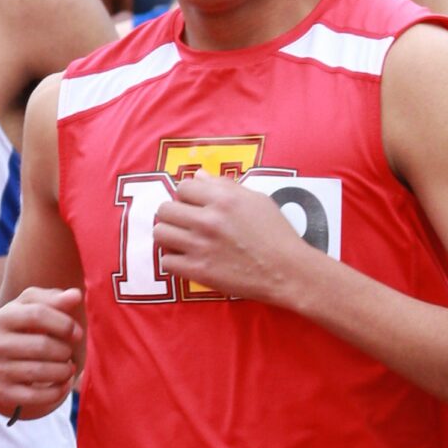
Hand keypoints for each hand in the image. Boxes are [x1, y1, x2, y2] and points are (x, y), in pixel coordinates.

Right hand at [0, 287, 84, 420]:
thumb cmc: (22, 326)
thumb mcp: (34, 307)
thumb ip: (55, 299)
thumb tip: (75, 295)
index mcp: (3, 317)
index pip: (37, 314)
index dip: (63, 323)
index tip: (77, 333)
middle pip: (41, 345)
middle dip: (64, 350)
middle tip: (69, 352)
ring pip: (39, 372)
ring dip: (63, 371)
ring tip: (68, 367)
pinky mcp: (2, 392)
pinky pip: (35, 397)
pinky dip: (56, 392)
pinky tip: (63, 383)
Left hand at [154, 172, 311, 304]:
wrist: (287, 272)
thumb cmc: (277, 234)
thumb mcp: (257, 200)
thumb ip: (225, 186)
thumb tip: (198, 176)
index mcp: (224, 199)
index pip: (183, 187)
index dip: (188, 196)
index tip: (195, 205)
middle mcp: (208, 220)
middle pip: (165, 209)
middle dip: (173, 215)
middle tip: (186, 223)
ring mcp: (201, 246)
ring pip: (160, 234)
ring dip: (169, 236)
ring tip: (182, 240)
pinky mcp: (199, 271)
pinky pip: (166, 262)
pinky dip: (174, 261)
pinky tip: (187, 259)